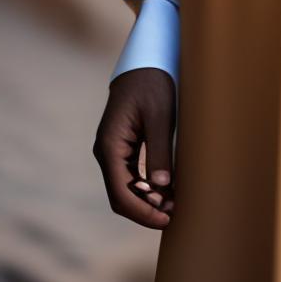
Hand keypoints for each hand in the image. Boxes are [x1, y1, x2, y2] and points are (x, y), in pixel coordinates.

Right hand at [92, 69, 176, 229]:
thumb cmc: (153, 83)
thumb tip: (162, 187)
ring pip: (126, 188)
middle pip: (121, 196)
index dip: (142, 212)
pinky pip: (131, 176)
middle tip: (174, 213)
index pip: (120, 193)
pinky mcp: (123, 148)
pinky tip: (167, 190)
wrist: (144, 62)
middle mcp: (106, 152)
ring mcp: (113, 151)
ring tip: (174, 204)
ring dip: (147, 200)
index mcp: (110, 146)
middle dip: (145, 209)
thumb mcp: (161, 115)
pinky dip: (147, 187)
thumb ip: (160, 150)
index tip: (166, 219)